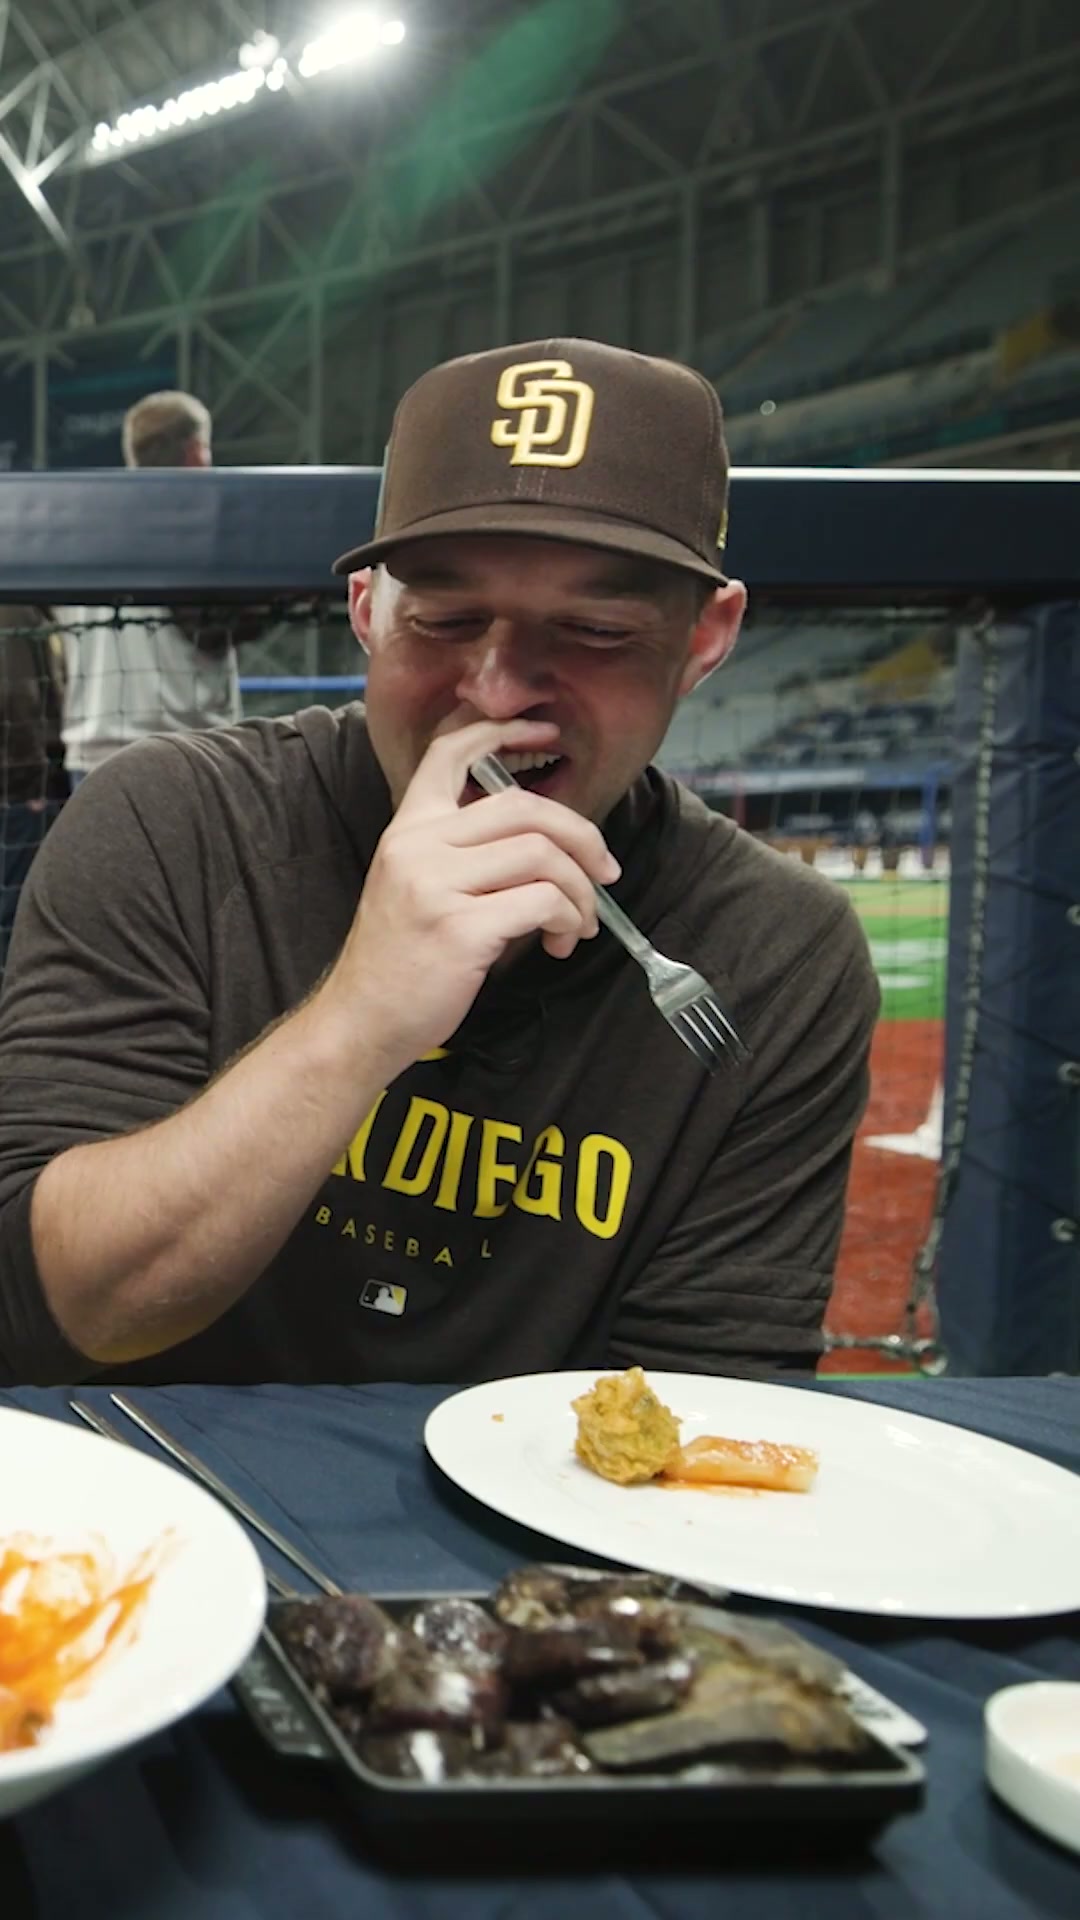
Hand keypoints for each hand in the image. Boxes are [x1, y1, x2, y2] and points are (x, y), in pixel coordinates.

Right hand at [321, 718, 620, 1072]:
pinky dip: (568, 920)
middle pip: (524, 807)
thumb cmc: (401, 960)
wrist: (363, 1021)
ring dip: (580, 891)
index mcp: (408, 829)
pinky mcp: (460, 929)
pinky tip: (560, 942)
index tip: (546, 732)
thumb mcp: (415, 886)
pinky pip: (542, 902)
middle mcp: (418, 846)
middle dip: (582, 836)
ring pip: (542, 855)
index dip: (502, 731)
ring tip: (579, 923)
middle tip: (604, 872)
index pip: (450, 753)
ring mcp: (436, 886)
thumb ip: (463, 853)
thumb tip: (547, 842)